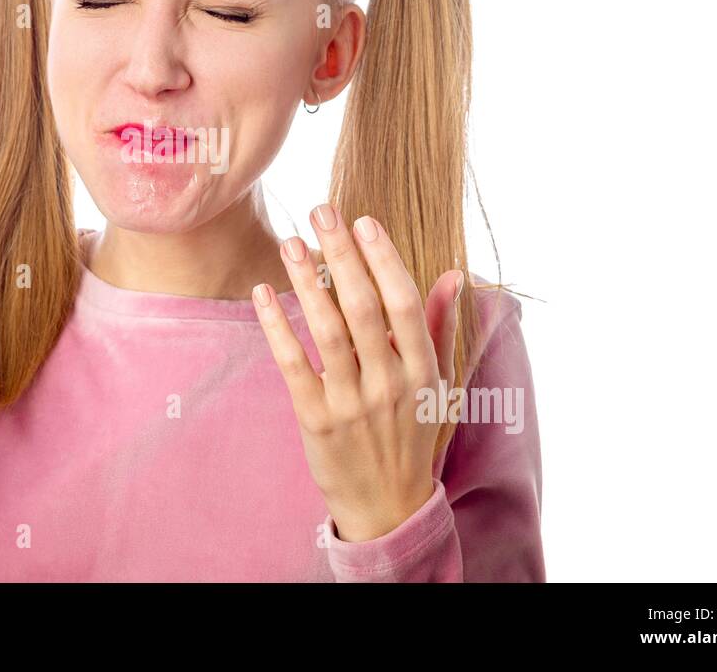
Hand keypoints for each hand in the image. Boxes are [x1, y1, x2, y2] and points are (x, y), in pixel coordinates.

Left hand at [252, 205, 463, 542]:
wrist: (387, 505)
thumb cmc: (411, 433)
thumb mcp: (438, 383)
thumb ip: (441, 326)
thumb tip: (454, 272)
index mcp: (423, 369)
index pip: (404, 303)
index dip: (383, 259)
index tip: (363, 220)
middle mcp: (390, 383)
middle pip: (364, 308)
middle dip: (342, 256)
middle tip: (321, 211)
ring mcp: (352, 403)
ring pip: (327, 332)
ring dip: (305, 284)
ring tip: (289, 243)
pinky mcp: (316, 420)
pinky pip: (293, 365)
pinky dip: (277, 328)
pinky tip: (262, 293)